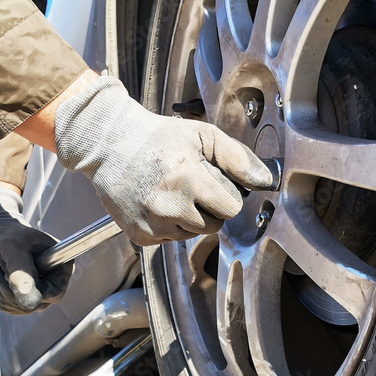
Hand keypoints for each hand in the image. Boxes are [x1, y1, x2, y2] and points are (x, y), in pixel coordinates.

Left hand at [0, 183, 72, 314]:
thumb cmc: (4, 236)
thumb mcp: (12, 251)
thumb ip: (22, 275)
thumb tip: (31, 303)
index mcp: (61, 266)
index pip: (55, 294)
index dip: (33, 292)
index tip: (11, 276)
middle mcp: (52, 281)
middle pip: (35, 304)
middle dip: (10, 291)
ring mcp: (38, 291)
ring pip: (20, 308)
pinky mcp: (23, 297)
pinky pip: (8, 308)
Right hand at [53, 75, 272, 245]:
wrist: (110, 145)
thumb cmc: (160, 139)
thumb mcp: (202, 136)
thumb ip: (237, 157)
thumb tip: (265, 181)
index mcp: (187, 178)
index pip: (231, 209)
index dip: (226, 194)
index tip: (212, 181)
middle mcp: (168, 206)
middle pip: (214, 226)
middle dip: (209, 208)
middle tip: (191, 185)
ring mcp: (152, 224)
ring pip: (193, 235)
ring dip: (190, 218)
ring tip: (173, 192)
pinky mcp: (140, 236)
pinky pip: (170, 239)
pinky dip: (169, 225)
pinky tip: (157, 202)